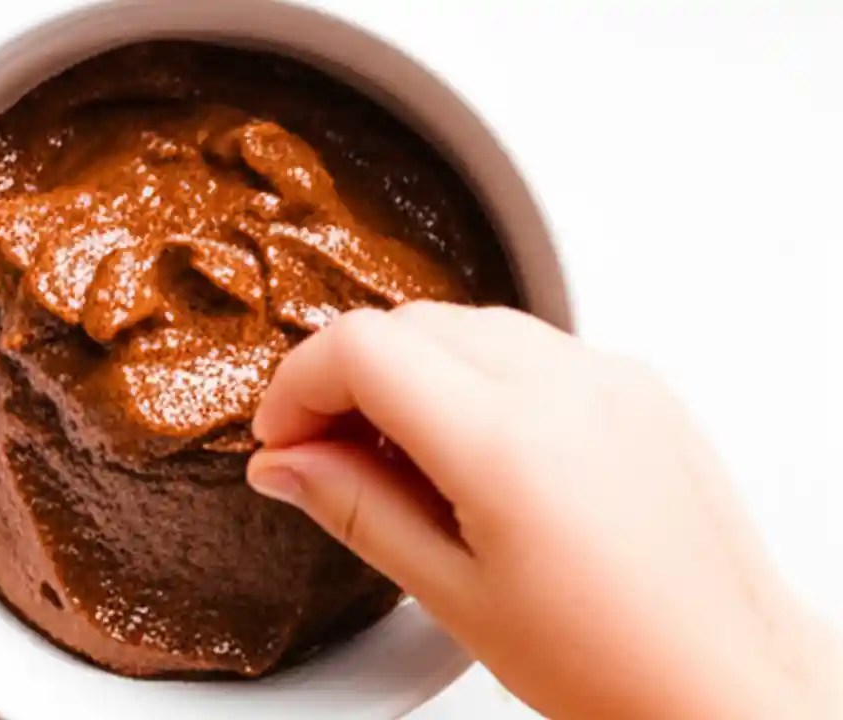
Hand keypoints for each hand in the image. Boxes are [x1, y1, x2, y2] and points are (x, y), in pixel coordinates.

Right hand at [247, 303, 840, 719]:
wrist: (726, 676)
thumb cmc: (608, 660)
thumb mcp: (452, 593)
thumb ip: (354, 508)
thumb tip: (283, 463)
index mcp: (506, 441)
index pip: (363, 348)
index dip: (298, 384)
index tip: (284, 436)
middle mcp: (563, 385)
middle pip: (407, 323)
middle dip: (347, 376)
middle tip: (327, 453)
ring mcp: (606, 375)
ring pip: (465, 323)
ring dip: (409, 369)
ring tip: (401, 457)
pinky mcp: (634, 382)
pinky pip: (527, 342)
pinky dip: (473, 372)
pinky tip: (472, 445)